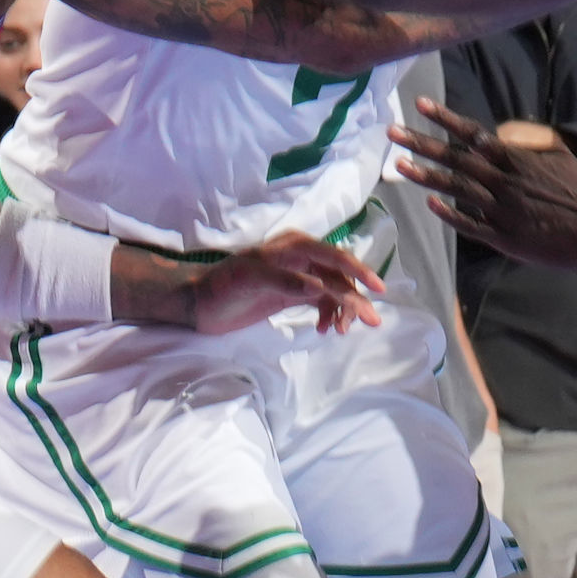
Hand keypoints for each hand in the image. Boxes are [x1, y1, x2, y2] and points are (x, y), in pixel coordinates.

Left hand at [185, 232, 386, 335]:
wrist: (199, 304)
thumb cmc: (222, 286)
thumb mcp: (252, 280)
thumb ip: (287, 282)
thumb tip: (319, 287)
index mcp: (294, 246)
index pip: (334, 257)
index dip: (358, 271)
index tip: (377, 289)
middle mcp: (300, 257)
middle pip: (339, 276)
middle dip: (355, 298)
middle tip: (370, 323)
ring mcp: (298, 275)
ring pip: (333, 290)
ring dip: (342, 309)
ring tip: (340, 331)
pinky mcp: (292, 293)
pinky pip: (322, 301)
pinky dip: (328, 314)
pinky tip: (325, 329)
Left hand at [393, 99, 576, 268]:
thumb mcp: (558, 156)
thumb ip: (528, 146)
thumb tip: (505, 137)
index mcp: (516, 159)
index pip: (473, 134)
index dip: (445, 120)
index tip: (420, 105)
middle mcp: (504, 180)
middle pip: (455, 159)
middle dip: (422, 143)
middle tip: (392, 132)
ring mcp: (501, 209)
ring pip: (456, 189)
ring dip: (426, 176)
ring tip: (400, 165)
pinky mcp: (504, 236)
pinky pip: (470, 223)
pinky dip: (450, 213)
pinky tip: (430, 204)